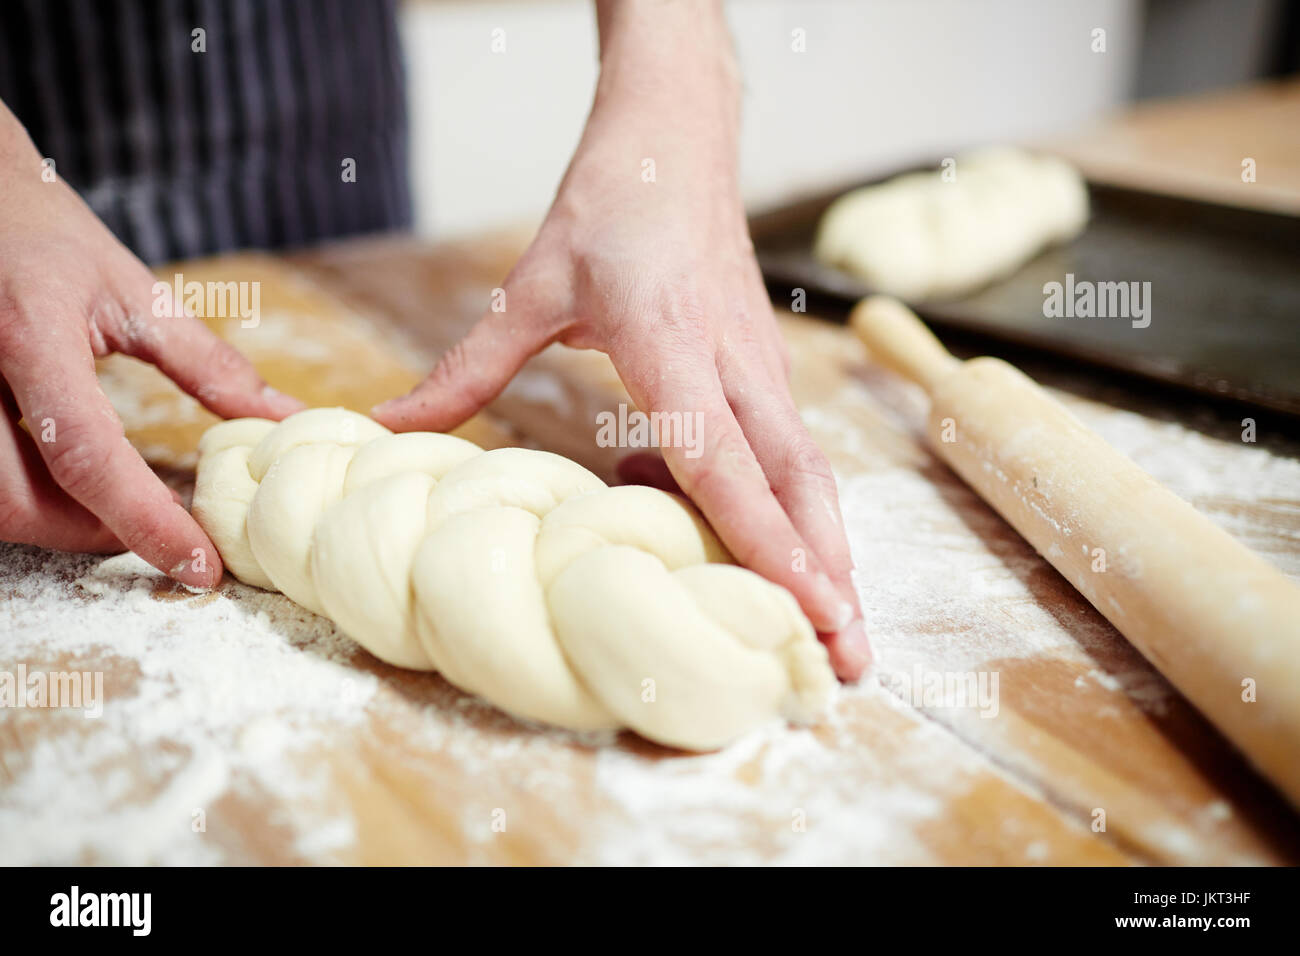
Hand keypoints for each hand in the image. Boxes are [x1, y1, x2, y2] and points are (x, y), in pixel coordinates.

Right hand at [0, 102, 301, 585]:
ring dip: (56, 525)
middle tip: (163, 536)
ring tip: (117, 514)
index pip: (85, 453)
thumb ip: (206, 362)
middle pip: (18, 500)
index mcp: (30, 335)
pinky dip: (26, 500)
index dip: (144, 519)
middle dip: (93, 536)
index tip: (199, 564)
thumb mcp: (132, 288)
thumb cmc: (45, 235)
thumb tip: (281, 417)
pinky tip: (66, 490)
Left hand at [373, 1, 869, 678]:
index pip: (724, 461)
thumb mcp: (530, 287)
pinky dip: (794, 512)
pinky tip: (759, 548)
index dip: (764, 541)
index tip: (807, 607)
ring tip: (838, 632)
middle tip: (851, 661)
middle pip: (797, 484)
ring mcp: (760, 368)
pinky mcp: (763, 371)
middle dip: (828, 575)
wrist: (676, 140)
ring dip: (827, 551)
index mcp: (671, 346)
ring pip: (808, 474)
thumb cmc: (609, 207)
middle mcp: (733, 365)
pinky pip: (788, 453)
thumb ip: (468, 369)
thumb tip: (391, 431)